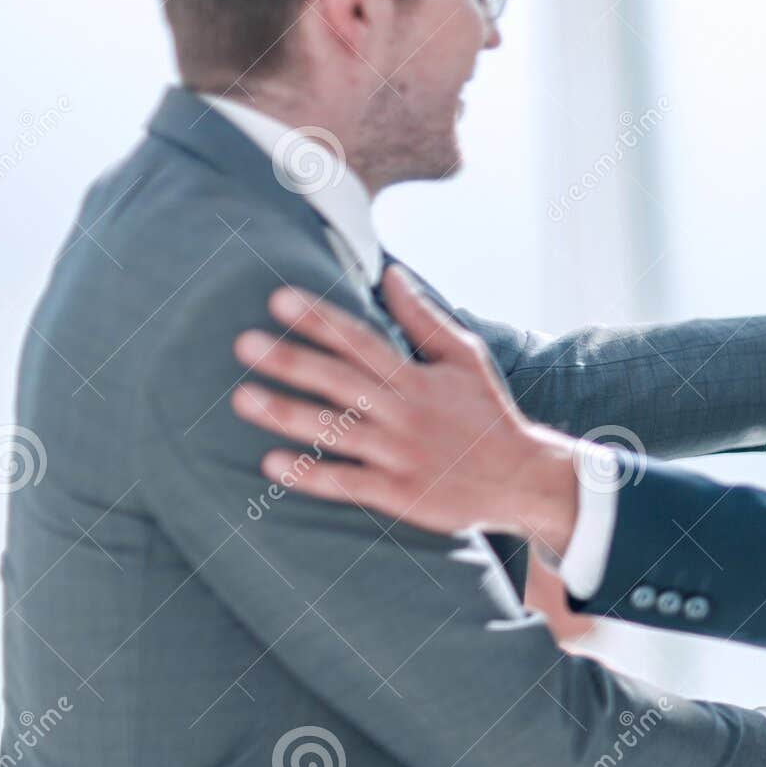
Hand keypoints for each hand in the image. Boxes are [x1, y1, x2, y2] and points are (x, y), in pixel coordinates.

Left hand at [230, 268, 582, 551]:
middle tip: (243, 344)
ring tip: (244, 399)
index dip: (320, 320)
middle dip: (291, 362)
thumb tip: (390, 273)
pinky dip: (309, 475)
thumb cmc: (488, 415)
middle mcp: (405, 413)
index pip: (361, 342)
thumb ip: (425, 318)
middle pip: (340, 382)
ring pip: (335, 432)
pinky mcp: (399, 493)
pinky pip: (347, 482)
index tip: (278, 300)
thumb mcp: (466, 358)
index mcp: (418, 378)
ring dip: (287, 415)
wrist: (522, 479)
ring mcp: (399, 454)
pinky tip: (271, 464)